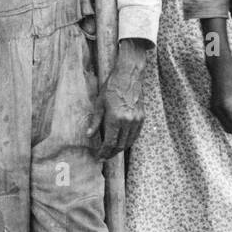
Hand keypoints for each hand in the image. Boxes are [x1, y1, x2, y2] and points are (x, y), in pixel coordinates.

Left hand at [86, 44, 147, 158]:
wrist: (129, 75)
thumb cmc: (111, 87)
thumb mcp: (99, 103)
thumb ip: (95, 121)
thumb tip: (89, 135)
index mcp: (116, 118)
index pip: (110, 142)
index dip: (104, 152)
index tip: (99, 156)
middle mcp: (128, 121)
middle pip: (120, 145)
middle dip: (111, 153)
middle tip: (104, 156)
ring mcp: (137, 120)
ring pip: (129, 142)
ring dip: (120, 149)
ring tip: (112, 151)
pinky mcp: (142, 117)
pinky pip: (135, 135)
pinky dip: (128, 141)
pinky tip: (122, 142)